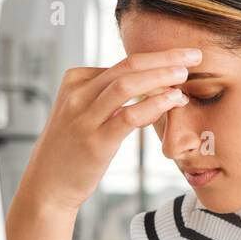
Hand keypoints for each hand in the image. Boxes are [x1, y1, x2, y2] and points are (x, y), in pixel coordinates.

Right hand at [22, 48, 203, 211]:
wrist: (47, 185)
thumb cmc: (72, 149)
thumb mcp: (85, 113)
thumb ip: (109, 96)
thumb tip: (150, 84)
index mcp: (76, 81)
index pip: (123, 63)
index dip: (156, 59)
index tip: (181, 59)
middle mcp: (78, 94)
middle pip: (128, 65)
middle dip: (164, 57)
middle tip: (193, 54)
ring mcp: (85, 117)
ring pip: (127, 85)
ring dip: (161, 76)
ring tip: (185, 74)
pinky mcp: (95, 141)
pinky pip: (128, 116)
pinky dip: (154, 104)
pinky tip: (173, 100)